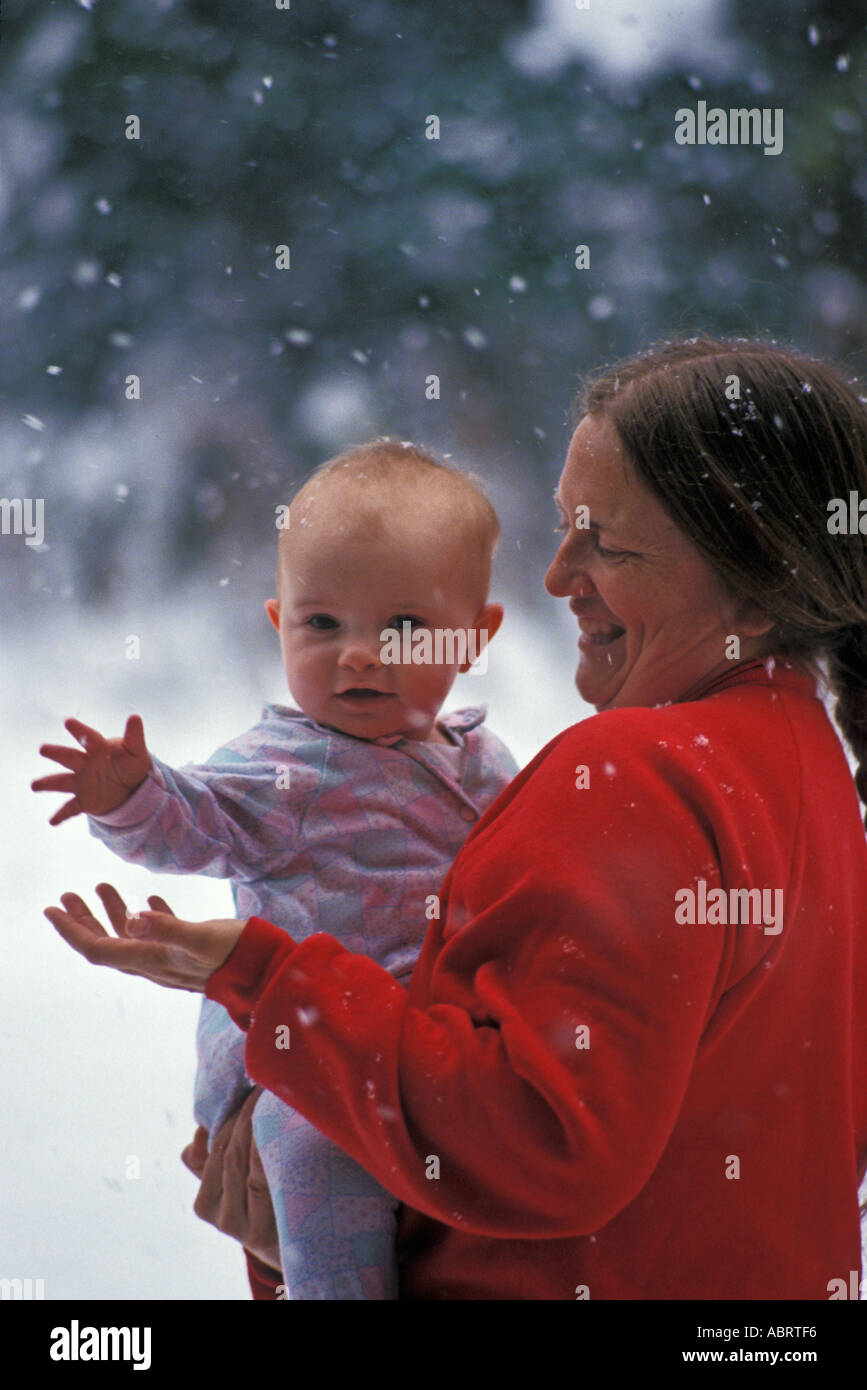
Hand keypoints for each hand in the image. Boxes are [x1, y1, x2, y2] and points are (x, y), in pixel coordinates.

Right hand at [32, 715, 151, 824]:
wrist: (132, 788)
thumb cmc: (130, 763)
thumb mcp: (136, 750)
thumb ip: (134, 735)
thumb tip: (135, 717)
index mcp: (98, 748)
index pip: (88, 738)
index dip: (79, 730)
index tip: (68, 722)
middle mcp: (85, 764)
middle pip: (69, 757)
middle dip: (57, 753)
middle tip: (43, 749)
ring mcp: (82, 782)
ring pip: (62, 781)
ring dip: (48, 783)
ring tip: (35, 785)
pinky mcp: (84, 800)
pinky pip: (71, 808)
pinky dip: (61, 815)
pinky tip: (52, 821)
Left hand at [44, 883, 245, 992]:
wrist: (269, 973)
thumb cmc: (237, 955)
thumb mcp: (201, 937)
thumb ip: (167, 927)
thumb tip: (131, 917)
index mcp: (150, 960)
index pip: (97, 948)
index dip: (71, 930)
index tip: (52, 909)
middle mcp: (154, 964)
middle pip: (106, 944)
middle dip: (83, 920)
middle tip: (67, 895)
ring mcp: (171, 959)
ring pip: (129, 938)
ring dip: (112, 913)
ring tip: (101, 886)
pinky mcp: (190, 952)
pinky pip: (157, 935)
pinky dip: (146, 916)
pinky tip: (148, 900)